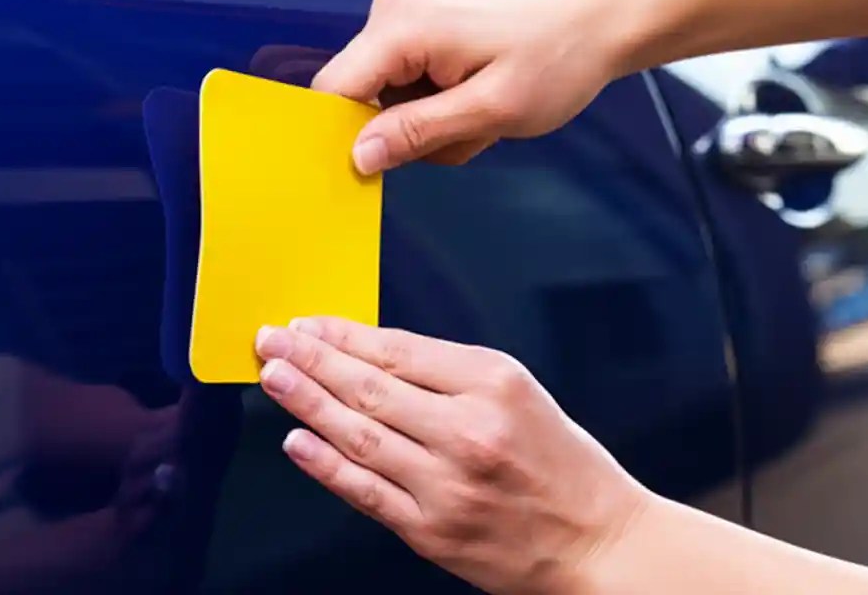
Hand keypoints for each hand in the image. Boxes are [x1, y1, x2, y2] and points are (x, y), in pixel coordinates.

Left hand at [253, 318, 652, 594]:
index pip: (398, 350)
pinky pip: (365, 492)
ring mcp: (448, 485)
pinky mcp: (433, 532)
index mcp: (493, 384)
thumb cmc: (560, 462)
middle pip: (370, 388)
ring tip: (274, 379)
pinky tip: (298, 441)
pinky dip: (325, 465)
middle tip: (270, 341)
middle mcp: (469, 431)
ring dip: (307, 404)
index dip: (342, 336)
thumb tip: (366, 355)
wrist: (597, 541)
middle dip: (311, 361)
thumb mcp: (518, 392)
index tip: (306, 325)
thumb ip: (447, 373)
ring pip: (359, 437)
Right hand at [312, 0, 624, 174]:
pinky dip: (437, 99)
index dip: (347, 134)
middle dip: (410, 128)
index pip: (336, 88)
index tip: (387, 163)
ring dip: (431, 119)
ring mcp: (407, 6)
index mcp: (405, 22)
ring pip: (387, 93)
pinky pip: (405, 77)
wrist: (596, 25)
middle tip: (470, 130)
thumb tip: (359, 156)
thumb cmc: (557, 62)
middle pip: (363, 95)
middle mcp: (395, 4)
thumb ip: (418, 133)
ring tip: (482, 112)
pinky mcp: (420, 15)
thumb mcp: (489, 111)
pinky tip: (476, 94)